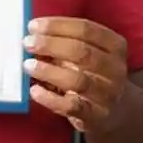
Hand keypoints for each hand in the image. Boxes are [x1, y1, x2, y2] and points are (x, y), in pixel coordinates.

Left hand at [22, 17, 126, 132]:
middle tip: (27, 44)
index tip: (33, 26)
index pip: (87, 29)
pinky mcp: (96, 116)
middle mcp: (116, 69)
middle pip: (82, 52)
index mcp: (115, 45)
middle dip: (51, 45)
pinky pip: (72, 107)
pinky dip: (50, 98)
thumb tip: (32, 34)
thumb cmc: (92, 73)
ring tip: (28, 65)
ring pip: (78, 80)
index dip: (57, 26)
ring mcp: (108, 94)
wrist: (114, 111)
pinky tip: (34, 90)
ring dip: (49, 71)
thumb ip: (64, 42)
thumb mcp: (87, 53)